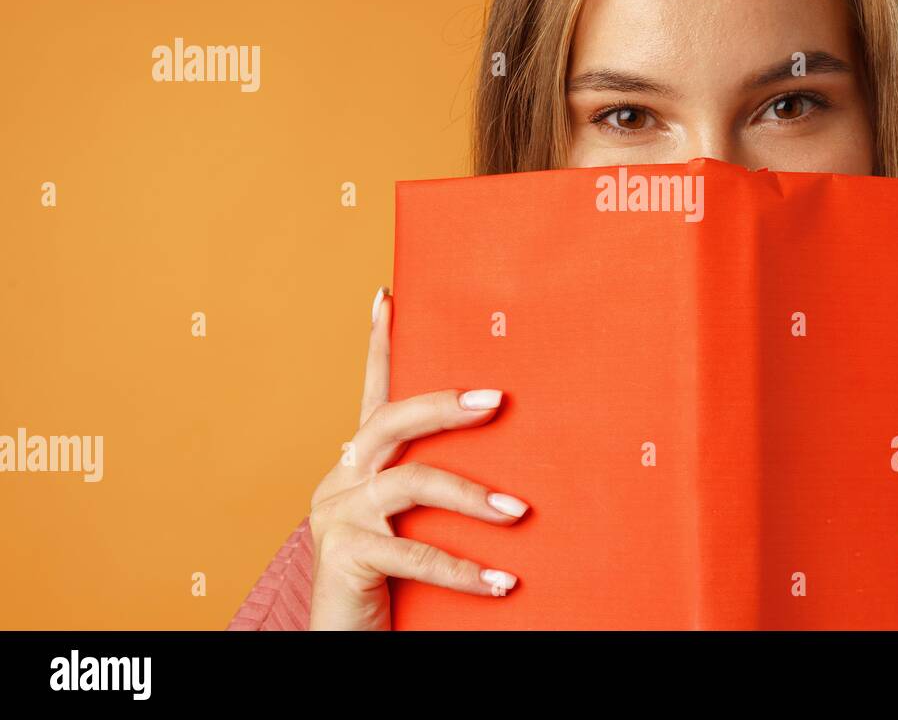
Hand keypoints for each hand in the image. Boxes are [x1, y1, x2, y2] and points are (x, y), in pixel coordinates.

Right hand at [307, 286, 528, 629]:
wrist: (340, 640)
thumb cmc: (385, 578)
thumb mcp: (409, 525)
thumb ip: (433, 491)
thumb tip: (510, 471)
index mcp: (356, 464)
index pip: (371, 393)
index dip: (379, 345)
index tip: (387, 296)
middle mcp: (340, 478)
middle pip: (390, 420)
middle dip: (444, 405)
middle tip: (496, 400)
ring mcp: (338, 514)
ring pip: (411, 483)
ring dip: (472, 498)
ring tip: (518, 514)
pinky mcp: (345, 555)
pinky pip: (414, 554)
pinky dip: (464, 569)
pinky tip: (502, 582)